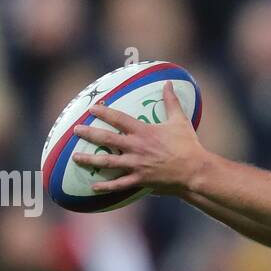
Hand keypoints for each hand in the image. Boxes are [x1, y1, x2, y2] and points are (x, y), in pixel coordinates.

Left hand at [72, 81, 204, 195]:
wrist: (194, 170)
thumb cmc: (188, 145)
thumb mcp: (180, 120)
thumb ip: (171, 101)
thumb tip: (168, 83)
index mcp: (143, 131)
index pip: (118, 119)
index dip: (103, 112)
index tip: (91, 109)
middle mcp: (136, 147)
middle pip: (106, 139)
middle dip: (89, 134)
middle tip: (76, 130)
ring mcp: (136, 165)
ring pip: (107, 162)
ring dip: (90, 160)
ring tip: (75, 158)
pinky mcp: (140, 180)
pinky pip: (119, 184)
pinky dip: (106, 186)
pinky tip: (93, 187)